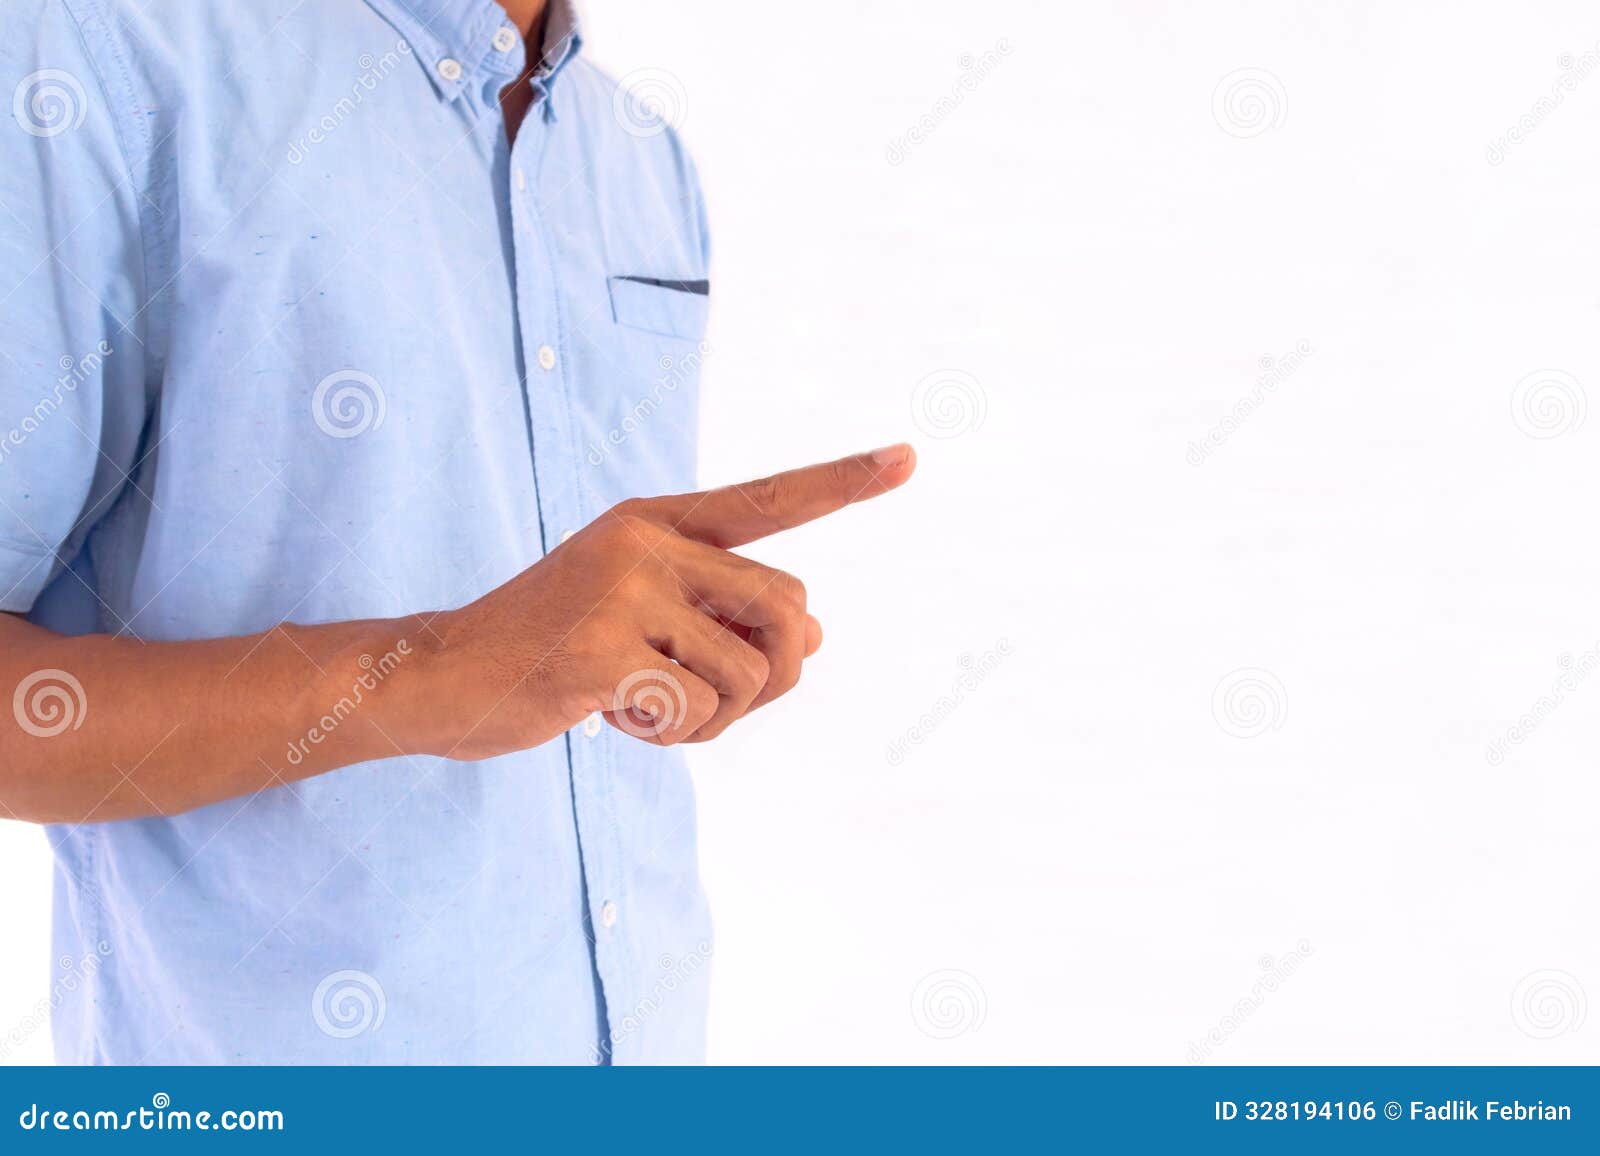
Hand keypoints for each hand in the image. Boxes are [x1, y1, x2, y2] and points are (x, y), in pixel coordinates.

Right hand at [428, 444, 916, 756]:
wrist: (442, 677)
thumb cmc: (554, 648)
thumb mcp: (644, 620)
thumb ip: (724, 613)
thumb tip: (818, 633)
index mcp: (657, 520)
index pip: (768, 499)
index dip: (844, 482)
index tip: (910, 457)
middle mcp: (646, 540)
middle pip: (787, 607)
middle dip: (774, 674)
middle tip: (712, 698)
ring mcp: (622, 590)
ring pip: (751, 672)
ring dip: (717, 718)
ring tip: (651, 709)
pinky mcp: (601, 650)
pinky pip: (700, 711)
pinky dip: (673, 737)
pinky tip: (615, 720)